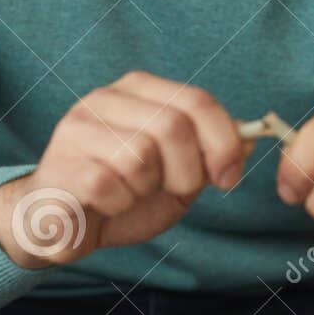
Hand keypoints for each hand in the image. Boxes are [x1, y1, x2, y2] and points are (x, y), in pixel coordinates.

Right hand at [0, 70, 254, 269]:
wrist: (60, 224)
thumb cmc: (122, 193)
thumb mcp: (175, 173)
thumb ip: (209, 153)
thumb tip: (252, 137)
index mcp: (138, 90)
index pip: (197, 100)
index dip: (224, 141)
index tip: (228, 177)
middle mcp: (105, 99)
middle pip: (173, 126)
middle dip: (189, 170)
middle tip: (178, 190)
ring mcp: (78, 129)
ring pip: (141, 155)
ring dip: (149, 189)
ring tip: (132, 193)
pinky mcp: (61, 163)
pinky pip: (111, 184)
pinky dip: (121, 204)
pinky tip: (108, 204)